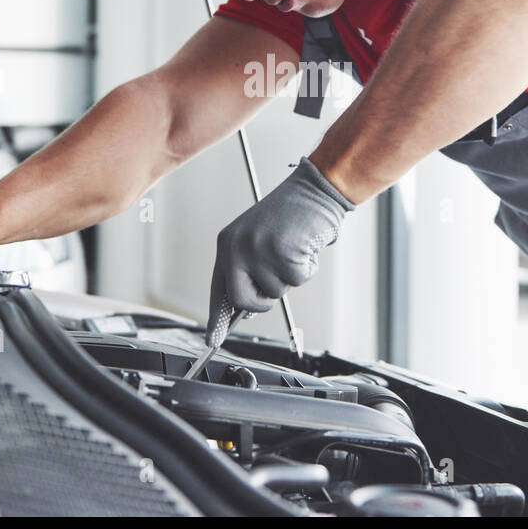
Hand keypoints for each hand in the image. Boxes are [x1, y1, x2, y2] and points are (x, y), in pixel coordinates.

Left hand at [205, 157, 353, 343]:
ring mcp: (258, 250)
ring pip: (276, 291)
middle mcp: (238, 247)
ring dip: (291, 275)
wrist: (315, 189)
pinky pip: (297, 280)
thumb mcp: (259, 239)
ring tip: (294, 247)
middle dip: (262, 302)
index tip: (212, 339)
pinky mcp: (282, 252)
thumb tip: (245, 308)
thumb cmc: (291, 215)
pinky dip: (307, 268)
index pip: (219, 288)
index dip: (217, 316)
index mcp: (228, 243)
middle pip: (242, 300)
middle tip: (276, 282)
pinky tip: (305, 245)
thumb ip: (249, 269)